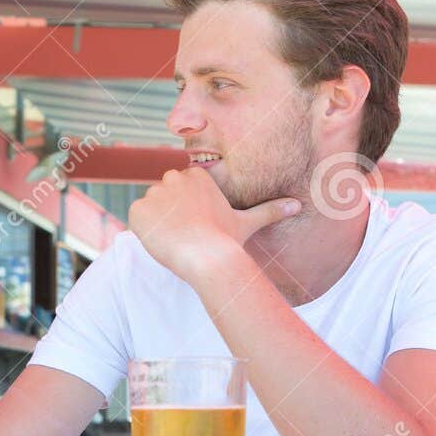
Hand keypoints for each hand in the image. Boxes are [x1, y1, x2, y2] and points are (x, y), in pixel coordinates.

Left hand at [127, 167, 299, 279]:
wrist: (205, 258)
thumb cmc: (226, 241)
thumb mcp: (248, 222)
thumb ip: (269, 210)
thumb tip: (298, 206)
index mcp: (196, 176)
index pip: (182, 192)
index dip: (187, 212)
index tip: (197, 227)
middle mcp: (174, 177)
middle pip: (164, 197)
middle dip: (171, 215)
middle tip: (186, 234)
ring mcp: (154, 192)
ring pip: (151, 209)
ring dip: (157, 223)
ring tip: (175, 239)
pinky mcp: (138, 208)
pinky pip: (137, 219)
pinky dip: (144, 231)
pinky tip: (161, 240)